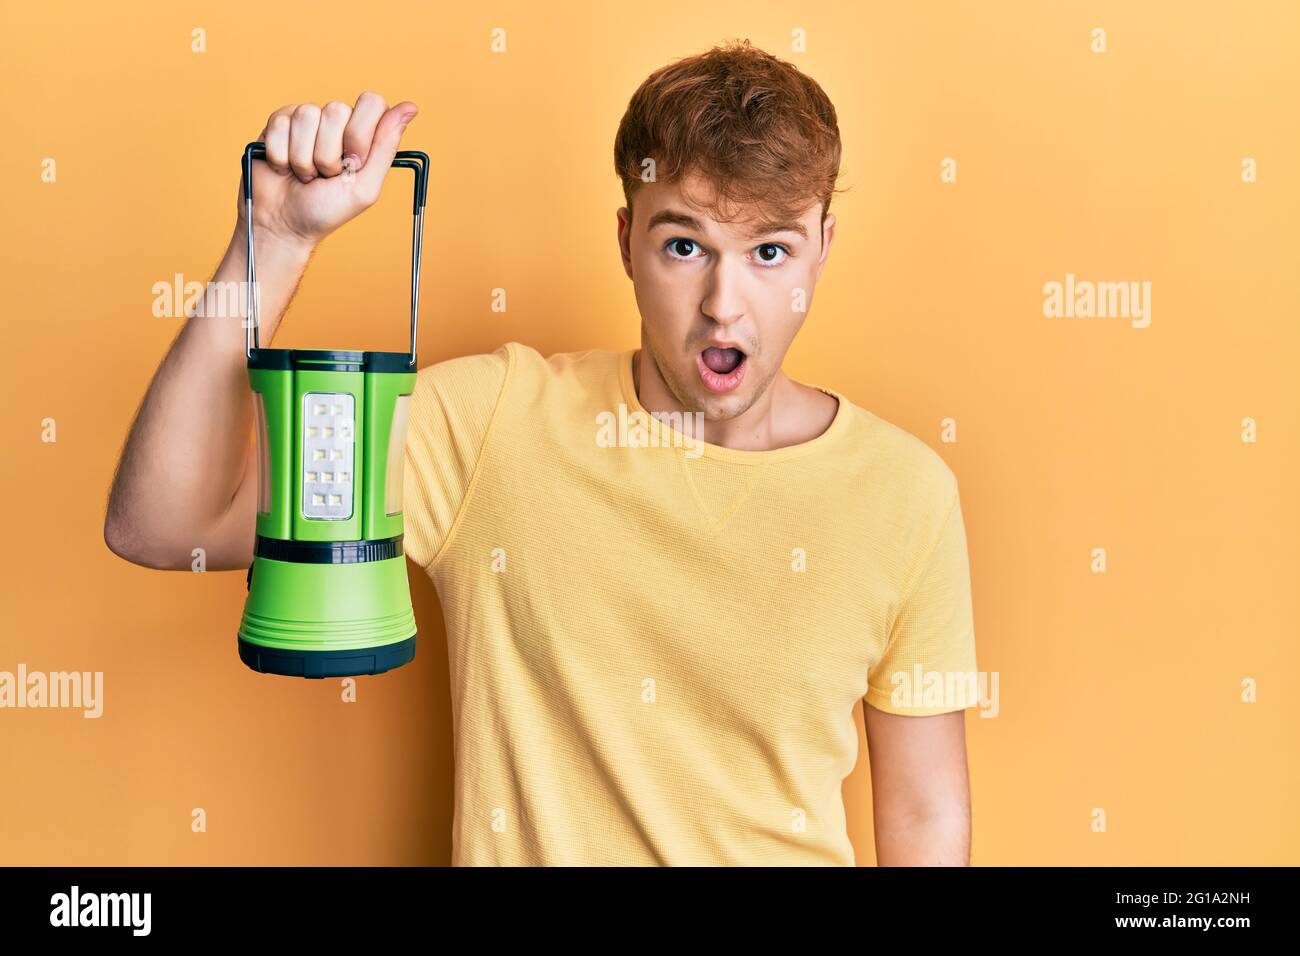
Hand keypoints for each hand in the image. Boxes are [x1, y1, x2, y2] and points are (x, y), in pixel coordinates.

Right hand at [236, 91, 418, 247]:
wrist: (284, 224)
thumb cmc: (326, 209)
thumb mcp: (365, 186)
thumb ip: (385, 146)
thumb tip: (410, 106)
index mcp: (362, 134)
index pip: (372, 103)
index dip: (360, 134)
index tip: (353, 163)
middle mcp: (336, 122)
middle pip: (336, 109)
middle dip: (329, 152)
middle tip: (326, 175)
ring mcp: (306, 120)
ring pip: (306, 115)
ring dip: (303, 157)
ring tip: (305, 175)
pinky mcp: (278, 123)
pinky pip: (280, 124)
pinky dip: (281, 155)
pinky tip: (283, 168)